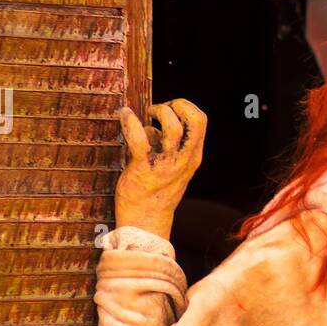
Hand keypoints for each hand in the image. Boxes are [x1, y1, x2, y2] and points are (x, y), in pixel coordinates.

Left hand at [114, 99, 206, 239]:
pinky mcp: (144, 168)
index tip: (170, 108)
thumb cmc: (156, 191)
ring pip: (172, 126)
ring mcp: (166, 164)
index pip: (201, 121)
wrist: (145, 220)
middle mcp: (184, 159)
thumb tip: (152, 125)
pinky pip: (139, 138)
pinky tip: (124, 115)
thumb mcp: (175, 168)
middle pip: (195, 120)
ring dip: (158, 112)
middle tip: (159, 110)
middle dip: (178, 105)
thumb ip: (170, 147)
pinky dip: (130, 121)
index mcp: (193, 157)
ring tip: (145, 114)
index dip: (186, 106)